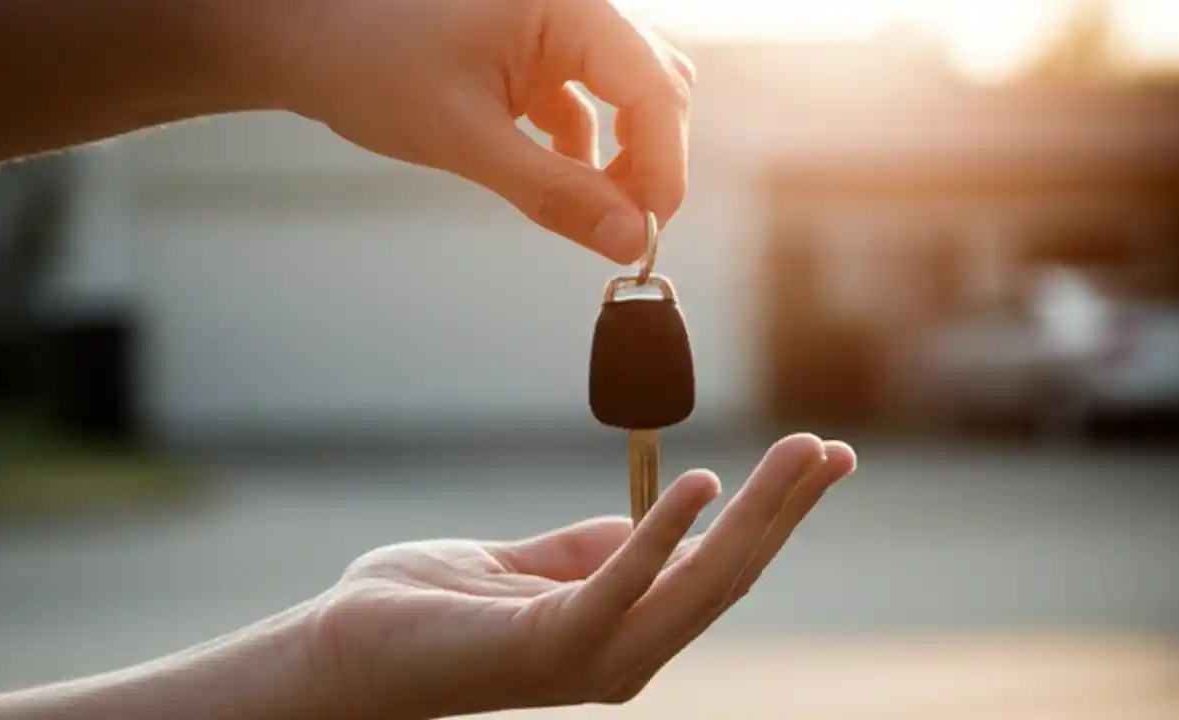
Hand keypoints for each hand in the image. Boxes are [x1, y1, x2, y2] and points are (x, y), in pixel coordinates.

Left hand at [275, 0, 693, 262]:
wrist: (301, 38)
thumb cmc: (367, 66)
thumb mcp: (466, 139)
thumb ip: (554, 192)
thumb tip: (628, 240)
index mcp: (566, 2)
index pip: (653, 86)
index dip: (664, 165)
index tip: (650, 231)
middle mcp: (570, 3)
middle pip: (654, 84)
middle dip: (651, 159)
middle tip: (627, 227)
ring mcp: (552, 22)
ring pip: (626, 91)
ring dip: (624, 152)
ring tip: (600, 210)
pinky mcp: (531, 46)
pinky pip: (586, 96)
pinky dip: (587, 143)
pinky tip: (565, 178)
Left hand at [307, 434, 855, 717]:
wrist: (347, 649)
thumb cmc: (434, 607)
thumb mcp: (536, 563)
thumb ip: (599, 548)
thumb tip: (670, 518)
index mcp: (624, 630)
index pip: (720, 568)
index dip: (776, 516)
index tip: (822, 460)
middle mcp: (625, 654)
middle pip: (728, 576)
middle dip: (786, 512)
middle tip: (832, 449)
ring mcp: (592, 657)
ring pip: (698, 584)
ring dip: (755, 516)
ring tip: (799, 455)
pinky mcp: (551, 645)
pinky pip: (622, 585)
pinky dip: (666, 534)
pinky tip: (704, 483)